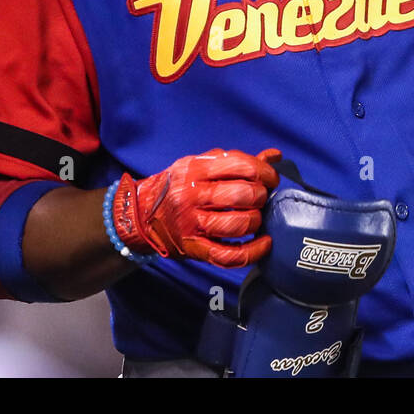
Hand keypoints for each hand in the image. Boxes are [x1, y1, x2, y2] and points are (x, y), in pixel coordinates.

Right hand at [112, 147, 281, 267]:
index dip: (264, 172)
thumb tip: (274, 157)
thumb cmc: (177, 187)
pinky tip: (264, 243)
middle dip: (261, 196)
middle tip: (261, 198)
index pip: (240, 165)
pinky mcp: (194, 248)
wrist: (139, 215)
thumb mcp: (200, 166)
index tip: (271, 179)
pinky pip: (229, 255)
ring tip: (257, 218)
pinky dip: (253, 251)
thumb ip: (236, 161)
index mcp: (195, 169)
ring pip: (238, 224)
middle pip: (242, 195)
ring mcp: (192, 223)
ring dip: (256, 221)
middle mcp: (192, 195)